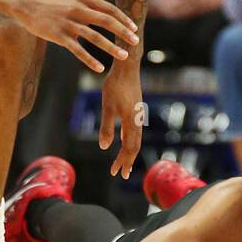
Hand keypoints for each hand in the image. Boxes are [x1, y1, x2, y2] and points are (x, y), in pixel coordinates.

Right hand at [12, 0, 137, 71]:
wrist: (26, 3)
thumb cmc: (51, 2)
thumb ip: (89, 4)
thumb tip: (107, 13)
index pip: (109, 9)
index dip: (123, 19)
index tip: (135, 27)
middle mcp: (78, 9)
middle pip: (106, 21)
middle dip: (123, 32)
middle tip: (136, 41)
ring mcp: (68, 23)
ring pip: (95, 37)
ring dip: (111, 47)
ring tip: (124, 56)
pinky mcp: (59, 36)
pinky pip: (78, 50)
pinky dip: (90, 60)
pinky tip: (100, 68)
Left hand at [100, 60, 142, 178]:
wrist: (127, 67)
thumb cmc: (115, 86)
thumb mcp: (107, 107)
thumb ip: (107, 127)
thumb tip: (104, 147)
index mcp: (131, 122)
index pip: (128, 148)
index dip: (122, 161)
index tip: (115, 173)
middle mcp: (137, 120)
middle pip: (134, 146)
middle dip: (127, 161)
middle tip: (121, 174)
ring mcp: (137, 115)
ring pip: (136, 138)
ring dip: (129, 152)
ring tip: (124, 161)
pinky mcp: (135, 109)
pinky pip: (134, 129)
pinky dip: (129, 139)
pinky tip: (123, 139)